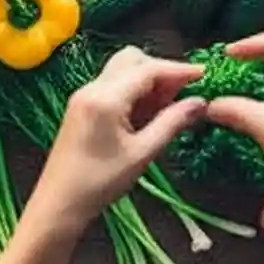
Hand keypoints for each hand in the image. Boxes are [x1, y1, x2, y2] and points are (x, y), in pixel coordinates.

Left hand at [30, 46, 205, 229]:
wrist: (58, 203)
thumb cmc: (100, 182)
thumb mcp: (142, 154)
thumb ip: (172, 123)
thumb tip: (200, 102)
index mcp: (106, 98)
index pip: (148, 69)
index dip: (179, 70)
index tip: (205, 75)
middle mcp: (92, 87)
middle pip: (133, 59)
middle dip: (161, 71)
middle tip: (182, 94)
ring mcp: (84, 95)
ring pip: (122, 70)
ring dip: (147, 81)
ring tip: (166, 108)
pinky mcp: (81, 105)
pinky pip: (113, 85)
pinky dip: (133, 91)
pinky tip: (146, 114)